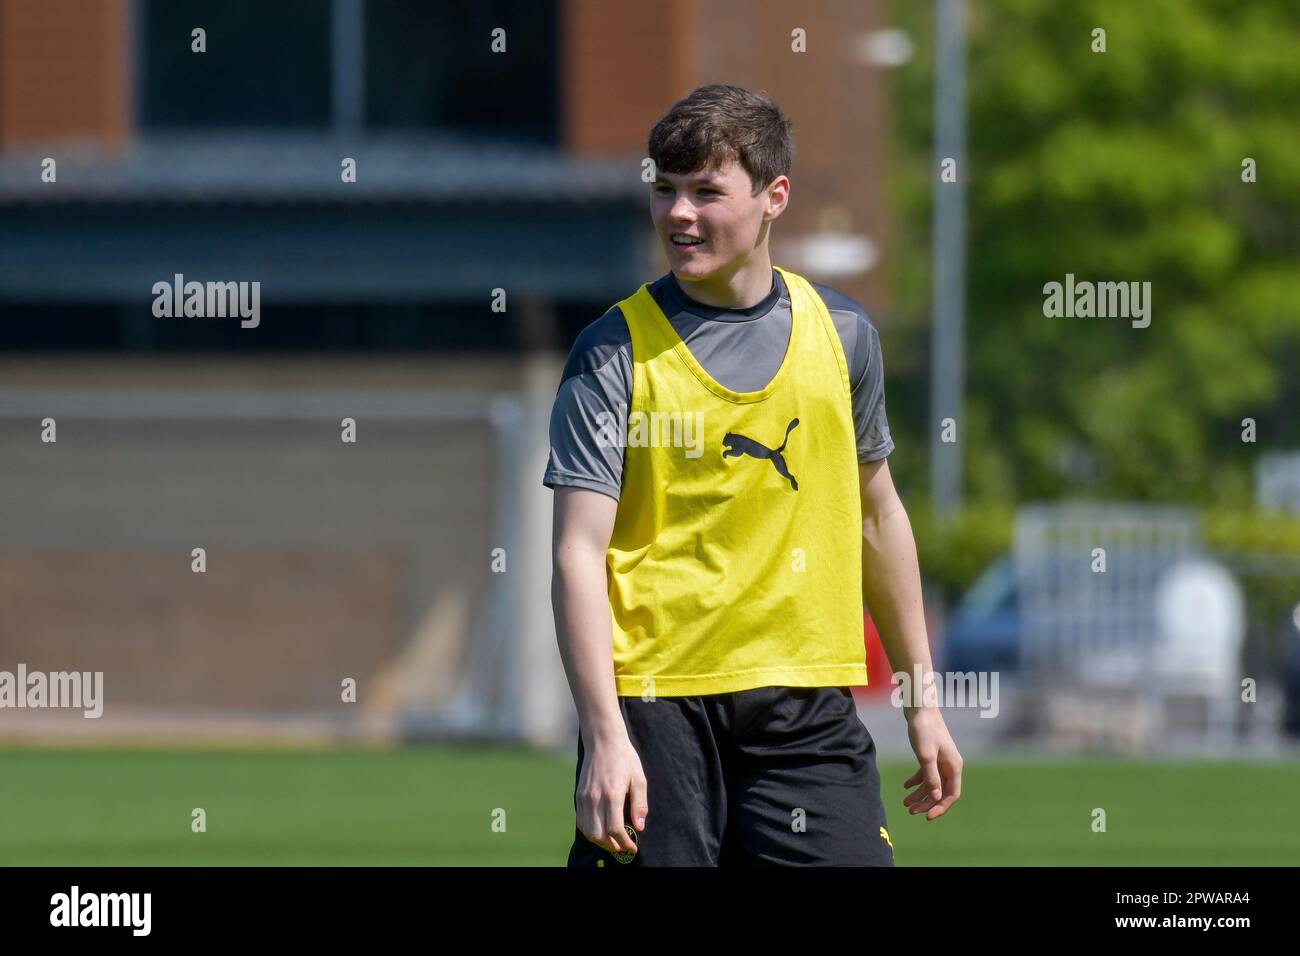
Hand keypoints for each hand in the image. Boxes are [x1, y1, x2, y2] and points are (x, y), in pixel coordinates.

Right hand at [576, 734, 648, 855]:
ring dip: (600, 841)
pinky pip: (581, 821)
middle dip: (612, 846)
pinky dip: (589, 831)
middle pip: (599, 835)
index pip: (615, 829)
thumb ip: (639, 804)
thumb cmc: (624, 758)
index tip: (633, 847)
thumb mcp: (639, 779)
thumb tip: (639, 827)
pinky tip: (600, 830)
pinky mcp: (579, 795)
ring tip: (612, 842)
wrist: (602, 740)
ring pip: (587, 831)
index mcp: (612, 794)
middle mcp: (595, 798)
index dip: (625, 843)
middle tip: (623, 847)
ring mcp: (585, 797)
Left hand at [902, 708, 962, 820]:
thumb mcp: (925, 755)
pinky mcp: (931, 753)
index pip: (951, 794)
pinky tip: (905, 786)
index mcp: (954, 766)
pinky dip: (916, 780)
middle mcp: (950, 764)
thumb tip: (936, 797)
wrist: (919, 706)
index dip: (940, 807)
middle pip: (940, 791)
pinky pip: (926, 772)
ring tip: (905, 803)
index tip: (927, 816)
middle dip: (927, 802)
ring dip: (920, 794)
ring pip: (932, 783)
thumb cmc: (923, 729)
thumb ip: (931, 776)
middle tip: (911, 811)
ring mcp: (941, 759)